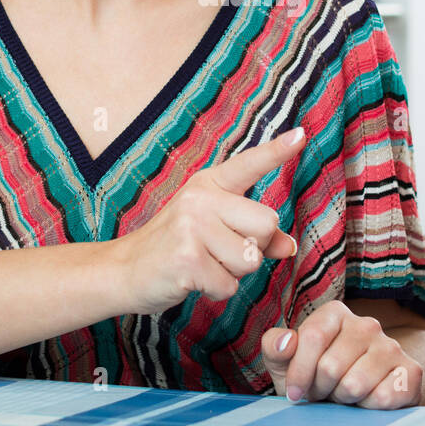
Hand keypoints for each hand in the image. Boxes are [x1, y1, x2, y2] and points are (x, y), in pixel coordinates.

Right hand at [114, 128, 302, 313]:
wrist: (123, 269)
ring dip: (233, 273)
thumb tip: (290, 245)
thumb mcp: (213, 230)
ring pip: (250, 259)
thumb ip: (253, 233)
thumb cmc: (174, 248)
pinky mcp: (187, 259)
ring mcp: (192, 227)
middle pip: (267, 224)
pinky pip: (230, 285)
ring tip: (203, 265)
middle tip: (220, 251)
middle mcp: (201, 198)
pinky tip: (193, 280)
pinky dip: (217, 291)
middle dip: (254, 247)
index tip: (301, 134)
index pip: (249, 164)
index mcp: (209, 185)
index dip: (277, 150)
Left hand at [260, 300, 421, 408]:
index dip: (299, 373)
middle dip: (321, 389)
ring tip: (344, 395)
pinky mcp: (410, 371)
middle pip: (331, 366)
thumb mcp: (286, 364)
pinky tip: (366, 400)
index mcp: (335, 313)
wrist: (358, 398)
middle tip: (325, 392)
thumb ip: (275, 347)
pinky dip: (367, 408)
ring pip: (355, 384)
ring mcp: (391, 346)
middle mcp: (367, 324)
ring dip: (344, 399)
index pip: (312, 337)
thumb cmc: (316, 378)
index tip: (294, 393)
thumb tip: (286, 342)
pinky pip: (382, 398)